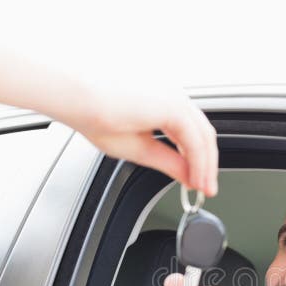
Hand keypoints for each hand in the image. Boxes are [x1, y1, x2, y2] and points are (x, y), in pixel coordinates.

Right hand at [60, 81, 218, 196]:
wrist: (77, 100)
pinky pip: (195, 139)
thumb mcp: (141, 149)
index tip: (198, 181)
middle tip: (207, 188)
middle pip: (203, 134)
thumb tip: (190, 177)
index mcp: (163, 102)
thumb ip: (169, 162)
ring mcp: (175, 98)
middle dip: (208, 164)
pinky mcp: (173, 105)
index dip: (199, 159)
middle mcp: (173, 97)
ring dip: (206, 166)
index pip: (191, 132)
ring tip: (203, 187)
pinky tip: (195, 179)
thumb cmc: (95, 116)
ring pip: (203, 137)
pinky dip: (199, 162)